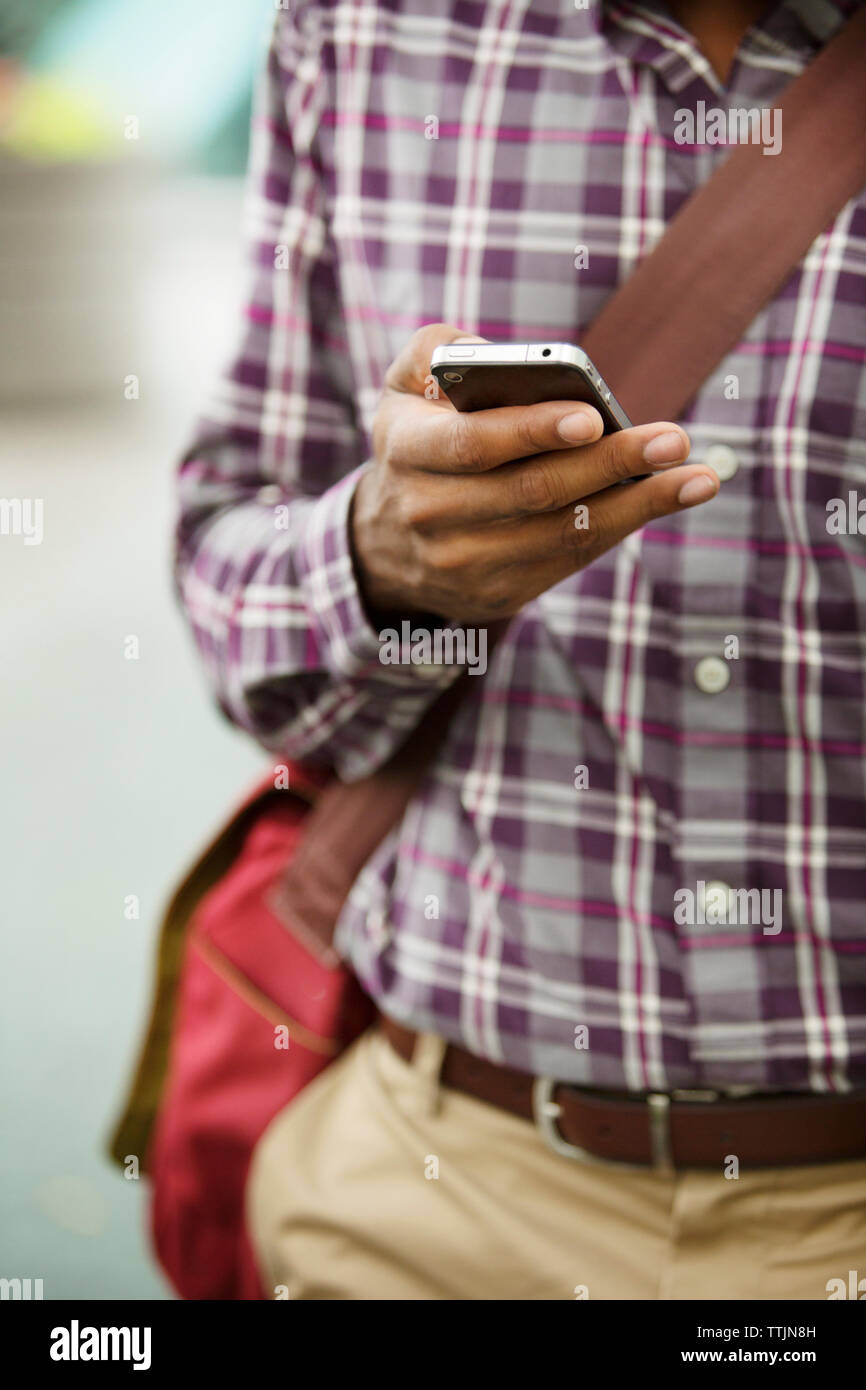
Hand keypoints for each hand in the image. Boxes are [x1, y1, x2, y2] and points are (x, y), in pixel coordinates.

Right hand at [351, 323, 719, 622]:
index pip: (473, 444)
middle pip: (530, 492)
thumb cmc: (419, 438)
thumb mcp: (404, 387)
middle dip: (608, 464)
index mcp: (407, 451)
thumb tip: (506, 359)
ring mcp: (463, 562)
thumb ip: (440, 352)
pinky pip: (568, 558)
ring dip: (636, 505)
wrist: (387, 543)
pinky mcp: (497, 593)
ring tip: (696, 477)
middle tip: (672, 440)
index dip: (532, 432)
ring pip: (559, 533)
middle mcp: (429, 513)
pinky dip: (621, 526)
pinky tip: (666, 499)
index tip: (593, 416)